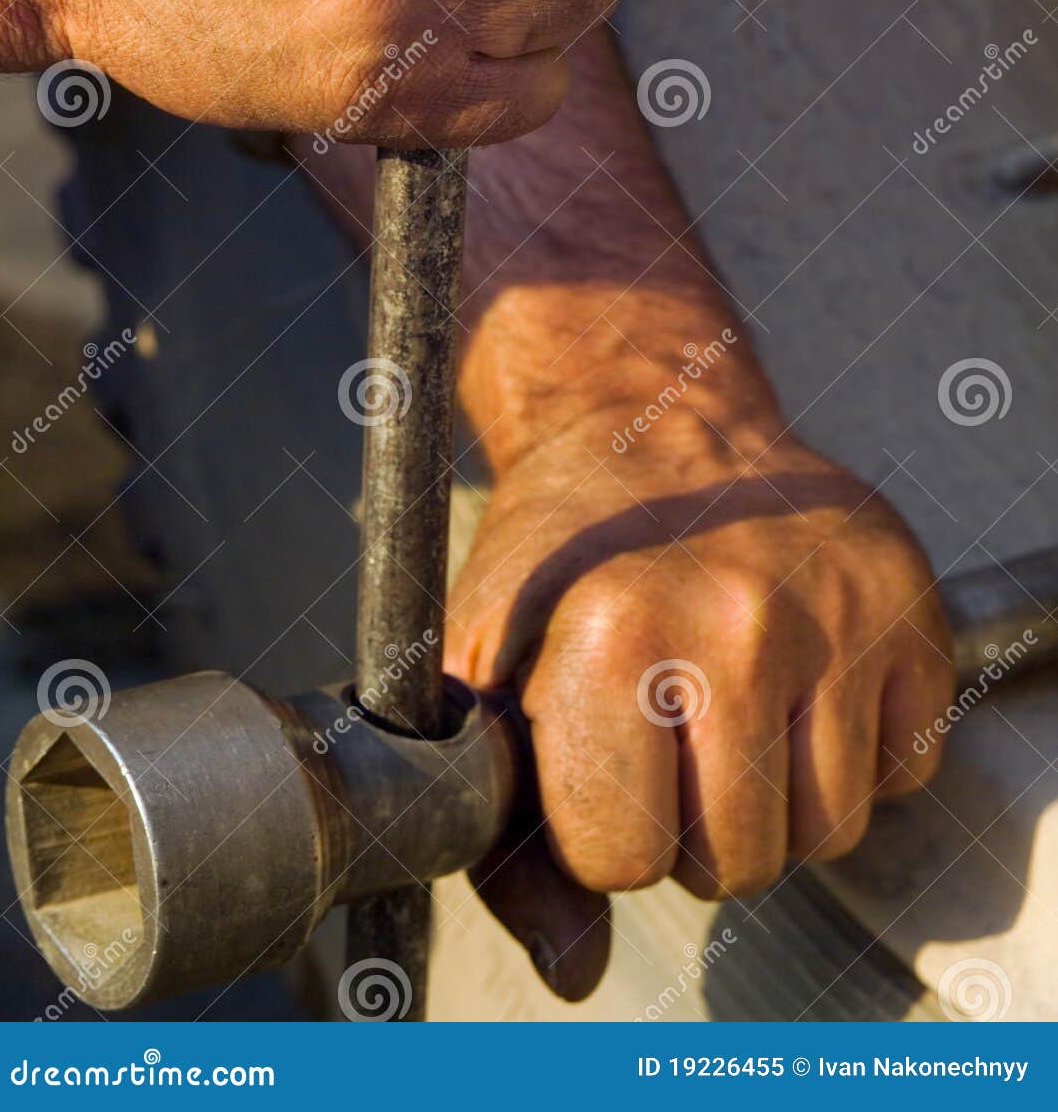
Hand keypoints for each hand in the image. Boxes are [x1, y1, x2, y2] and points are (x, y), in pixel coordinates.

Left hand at [446, 403, 952, 999]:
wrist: (650, 424)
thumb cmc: (559, 558)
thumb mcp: (485, 677)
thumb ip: (508, 837)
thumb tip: (576, 971)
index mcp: (614, 638)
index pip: (623, 859)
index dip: (601, 826)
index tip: (596, 758)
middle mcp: (737, 623)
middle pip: (738, 862)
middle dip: (693, 826)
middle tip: (667, 734)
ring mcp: (837, 612)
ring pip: (830, 833)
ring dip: (777, 801)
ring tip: (730, 709)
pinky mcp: (908, 605)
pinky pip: (905, 772)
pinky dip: (854, 753)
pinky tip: (799, 679)